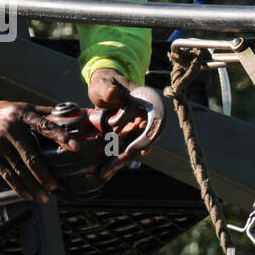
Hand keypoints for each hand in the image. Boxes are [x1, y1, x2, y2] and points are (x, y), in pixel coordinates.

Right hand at [0, 98, 79, 202]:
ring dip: (34, 186)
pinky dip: (18, 187)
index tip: (75, 147)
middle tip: (55, 186)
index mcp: (22, 115)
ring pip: (20, 169)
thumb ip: (41, 113)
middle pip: (32, 156)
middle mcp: (11, 129)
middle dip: (45, 174)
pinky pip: (6, 174)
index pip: (45, 126)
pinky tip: (27, 195)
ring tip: (44, 197)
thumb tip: (65, 115)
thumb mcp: (18, 107)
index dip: (62, 136)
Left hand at [88, 68, 153, 183]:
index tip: (140, 151)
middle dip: (126, 155)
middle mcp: (145, 117)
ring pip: (132, 148)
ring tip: (104, 173)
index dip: (149, 138)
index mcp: (146, 103)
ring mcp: (137, 127)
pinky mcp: (127, 135)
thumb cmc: (105, 81)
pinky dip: (115, 158)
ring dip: (119, 161)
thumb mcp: (104, 83)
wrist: (101, 86)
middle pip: (142, 141)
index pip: (153, 123)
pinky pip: (124, 149)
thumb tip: (114, 93)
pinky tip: (105, 169)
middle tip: (110, 167)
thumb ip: (108, 88)